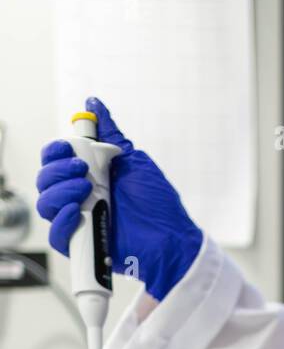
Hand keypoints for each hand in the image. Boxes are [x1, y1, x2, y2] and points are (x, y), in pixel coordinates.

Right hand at [35, 96, 202, 300]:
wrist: (172, 239)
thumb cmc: (158, 204)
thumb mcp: (134, 161)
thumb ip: (111, 135)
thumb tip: (94, 103)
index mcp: (87, 176)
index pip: (54, 161)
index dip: (54, 152)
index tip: (66, 148)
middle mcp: (78, 198)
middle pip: (45, 181)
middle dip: (57, 170)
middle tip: (82, 171)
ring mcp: (79, 222)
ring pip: (46, 205)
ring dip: (59, 192)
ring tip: (85, 189)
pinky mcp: (81, 246)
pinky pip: (56, 237)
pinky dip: (61, 222)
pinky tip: (76, 212)